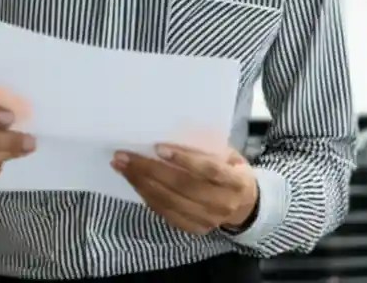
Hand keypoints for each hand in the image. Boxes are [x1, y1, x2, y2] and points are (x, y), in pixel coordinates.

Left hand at [112, 144, 258, 235]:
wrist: (245, 205)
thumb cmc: (232, 171)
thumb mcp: (229, 156)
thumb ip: (207, 150)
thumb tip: (170, 136)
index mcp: (236, 181)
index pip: (209, 170)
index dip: (184, 159)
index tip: (158, 147)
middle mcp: (222, 203)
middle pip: (182, 186)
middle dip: (149, 170)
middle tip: (124, 155)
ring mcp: (207, 219)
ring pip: (169, 201)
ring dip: (141, 183)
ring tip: (122, 167)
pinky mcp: (194, 228)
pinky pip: (165, 213)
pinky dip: (147, 196)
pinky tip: (135, 182)